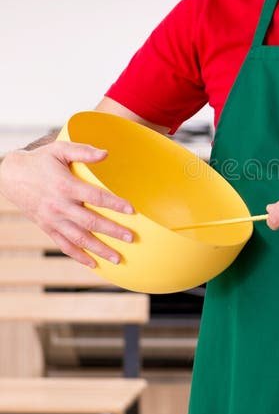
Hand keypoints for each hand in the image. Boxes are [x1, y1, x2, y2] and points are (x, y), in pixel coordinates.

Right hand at [0, 140, 134, 266]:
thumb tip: (106, 153)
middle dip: (112, 231)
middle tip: (131, 238)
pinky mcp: (48, 228)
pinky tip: (93, 264)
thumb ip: (83, 151)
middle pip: (90, 222)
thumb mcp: (59, 149)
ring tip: (118, 258)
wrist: (11, 176)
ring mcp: (53, 219)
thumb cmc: (40, 160)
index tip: (131, 210)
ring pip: (79, 238)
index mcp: (65, 185)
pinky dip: (79, 256)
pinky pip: (64, 245)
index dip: (114, 204)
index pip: (95, 197)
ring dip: (99, 250)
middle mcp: (59, 205)